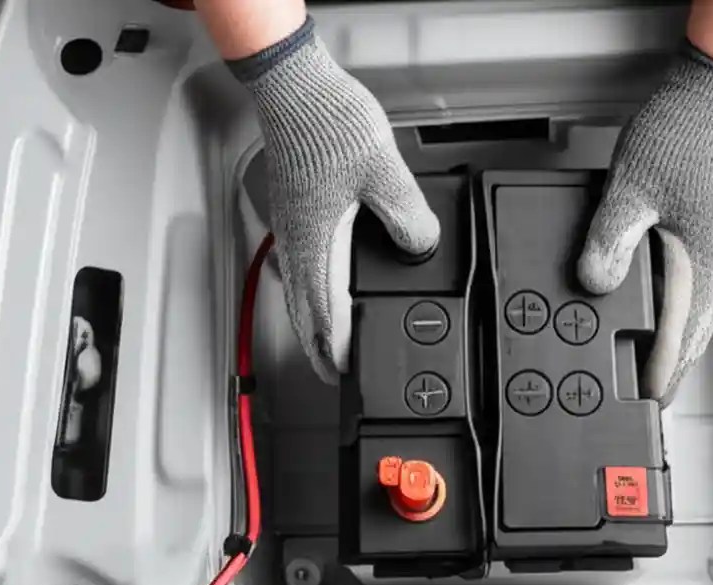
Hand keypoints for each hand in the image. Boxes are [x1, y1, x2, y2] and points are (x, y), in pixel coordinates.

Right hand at [228, 18, 438, 382]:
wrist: (293, 82)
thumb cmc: (327, 121)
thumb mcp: (386, 173)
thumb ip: (408, 217)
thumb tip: (421, 246)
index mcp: (315, 242)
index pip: (323, 315)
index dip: (333, 350)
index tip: (342, 374)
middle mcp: (297, 239)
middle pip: (303, 310)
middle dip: (318, 345)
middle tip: (330, 371)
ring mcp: (291, 222)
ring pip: (299, 286)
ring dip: (312, 318)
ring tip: (326, 336)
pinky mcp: (293, 204)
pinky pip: (299, 260)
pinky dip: (310, 285)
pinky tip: (324, 279)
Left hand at [577, 43, 712, 404]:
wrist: (704, 97)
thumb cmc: (677, 136)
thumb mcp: (630, 189)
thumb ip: (610, 240)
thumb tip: (595, 283)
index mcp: (699, 263)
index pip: (682, 337)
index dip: (663, 374)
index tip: (648, 403)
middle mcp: (710, 263)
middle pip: (693, 334)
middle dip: (672, 370)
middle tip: (650, 399)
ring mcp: (707, 249)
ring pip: (692, 313)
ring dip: (674, 345)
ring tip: (650, 368)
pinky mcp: (698, 235)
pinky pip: (687, 289)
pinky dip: (671, 313)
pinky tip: (650, 312)